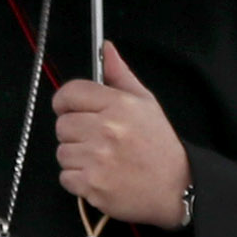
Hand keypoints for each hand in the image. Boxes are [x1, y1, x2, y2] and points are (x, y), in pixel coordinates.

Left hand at [50, 43, 191, 224]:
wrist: (174, 187)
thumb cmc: (159, 145)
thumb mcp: (146, 103)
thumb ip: (120, 75)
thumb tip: (105, 49)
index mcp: (118, 105)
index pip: (70, 93)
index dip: (65, 102)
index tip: (71, 110)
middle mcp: (106, 129)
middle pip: (62, 125)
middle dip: (74, 132)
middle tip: (96, 139)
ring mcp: (97, 159)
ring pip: (62, 152)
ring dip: (76, 157)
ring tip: (101, 159)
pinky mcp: (92, 185)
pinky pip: (66, 177)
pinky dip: (78, 179)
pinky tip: (99, 175)